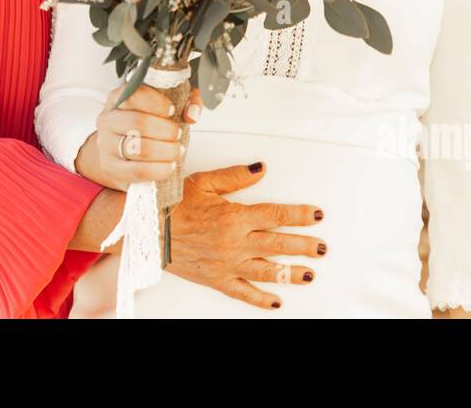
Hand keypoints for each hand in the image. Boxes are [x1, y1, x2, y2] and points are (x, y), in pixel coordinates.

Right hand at [84, 83, 202, 190]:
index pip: (134, 95)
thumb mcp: (168, 104)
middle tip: (178, 134)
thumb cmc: (149, 123)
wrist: (123, 151)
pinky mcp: (111, 168)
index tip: (172, 110)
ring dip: (166, 151)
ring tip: (177, 150)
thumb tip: (192, 114)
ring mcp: (106, 145)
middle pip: (138, 123)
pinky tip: (169, 165)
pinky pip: (138, 171)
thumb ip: (187, 101)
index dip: (157, 103)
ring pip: (139, 148)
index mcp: (118, 99)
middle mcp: (107, 120)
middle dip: (166, 130)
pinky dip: (159, 170)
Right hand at [164, 162, 325, 310]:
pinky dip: (262, 300)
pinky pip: (243, 293)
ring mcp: (227, 264)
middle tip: (322, 248)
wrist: (148, 229)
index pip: (276, 215)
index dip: (300, 215)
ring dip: (291, 273)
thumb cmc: (173, 205)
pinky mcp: (217, 279)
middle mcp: (235, 242)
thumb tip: (261, 168)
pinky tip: (277, 302)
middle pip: (278, 245)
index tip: (317, 215)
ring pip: (267, 271)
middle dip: (304, 246)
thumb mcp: (204, 182)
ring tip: (310, 274)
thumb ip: (236, 176)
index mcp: (235, 217)